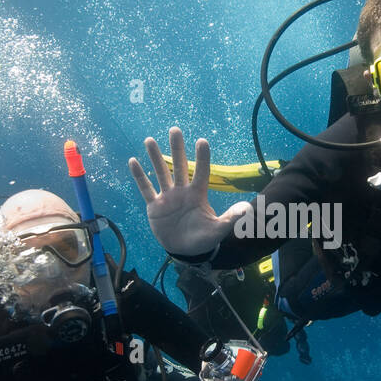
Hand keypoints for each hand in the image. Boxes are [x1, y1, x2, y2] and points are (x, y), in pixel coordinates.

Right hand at [128, 127, 251, 257]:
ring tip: (149, 140)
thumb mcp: (218, 229)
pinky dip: (139, 176)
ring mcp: (167, 197)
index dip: (202, 158)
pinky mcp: (154, 206)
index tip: (202, 141)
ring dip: (155, 158)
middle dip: (177, 149)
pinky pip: (146, 189)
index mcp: (198, 194)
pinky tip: (133, 162)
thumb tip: (247, 209)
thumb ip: (231, 218)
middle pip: (179, 166)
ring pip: (160, 173)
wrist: (185, 251)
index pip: (201, 172)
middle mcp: (182, 191)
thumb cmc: (203, 238)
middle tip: (175, 130)